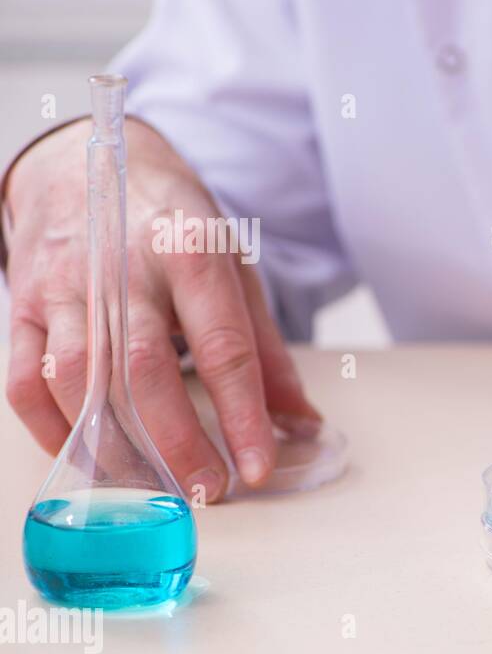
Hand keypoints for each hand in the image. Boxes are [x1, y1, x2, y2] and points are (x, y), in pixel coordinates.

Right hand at [3, 117, 319, 500]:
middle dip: (179, 441)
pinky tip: (88, 456)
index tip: (256, 467)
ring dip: (115, 444)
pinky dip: (52, 428)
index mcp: (191, 252)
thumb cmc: (171, 225)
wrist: (85, 163)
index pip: (222, 345)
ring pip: (80, 379)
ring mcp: (65, 286)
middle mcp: (124, 268)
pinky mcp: (23, 303)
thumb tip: (302, 422)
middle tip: (210, 490)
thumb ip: (266, 350)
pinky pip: (27, 379)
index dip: (242, 414)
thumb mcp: (234, 269)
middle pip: (144, 369)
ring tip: (154, 486)